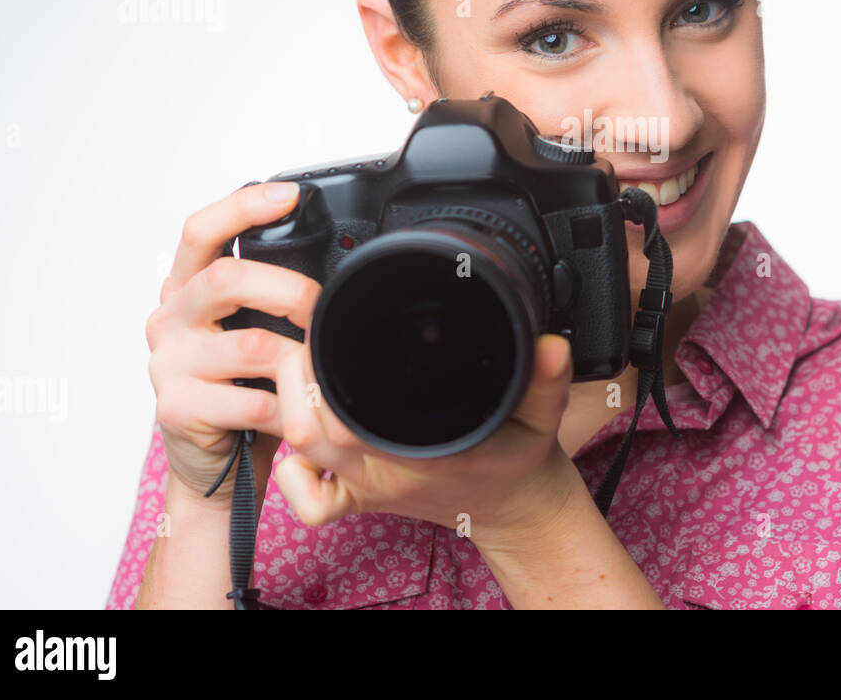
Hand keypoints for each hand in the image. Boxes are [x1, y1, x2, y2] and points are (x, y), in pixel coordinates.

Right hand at [144, 181, 321, 504]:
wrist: (213, 465)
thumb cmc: (241, 388)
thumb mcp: (250, 330)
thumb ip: (268, 297)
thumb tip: (337, 264)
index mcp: (186, 289)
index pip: (202, 231)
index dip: (243, 207)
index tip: (289, 195)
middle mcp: (169, 319)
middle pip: (227, 280)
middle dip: (288, 289)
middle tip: (321, 307)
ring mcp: (168, 364)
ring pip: (251, 346)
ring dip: (300, 361)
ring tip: (320, 372)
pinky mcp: (177, 408)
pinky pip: (252, 400)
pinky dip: (289, 408)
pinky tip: (298, 412)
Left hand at [273, 331, 579, 544]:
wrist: (518, 513)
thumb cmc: (522, 461)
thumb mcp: (544, 417)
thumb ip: (548, 379)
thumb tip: (551, 345)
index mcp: (422, 450)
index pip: (349, 417)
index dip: (326, 373)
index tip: (331, 328)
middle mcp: (386, 470)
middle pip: (309, 430)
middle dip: (299, 376)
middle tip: (313, 333)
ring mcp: (369, 487)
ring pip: (302, 452)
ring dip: (289, 407)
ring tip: (305, 363)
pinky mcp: (361, 498)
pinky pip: (308, 497)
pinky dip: (292, 466)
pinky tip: (306, 429)